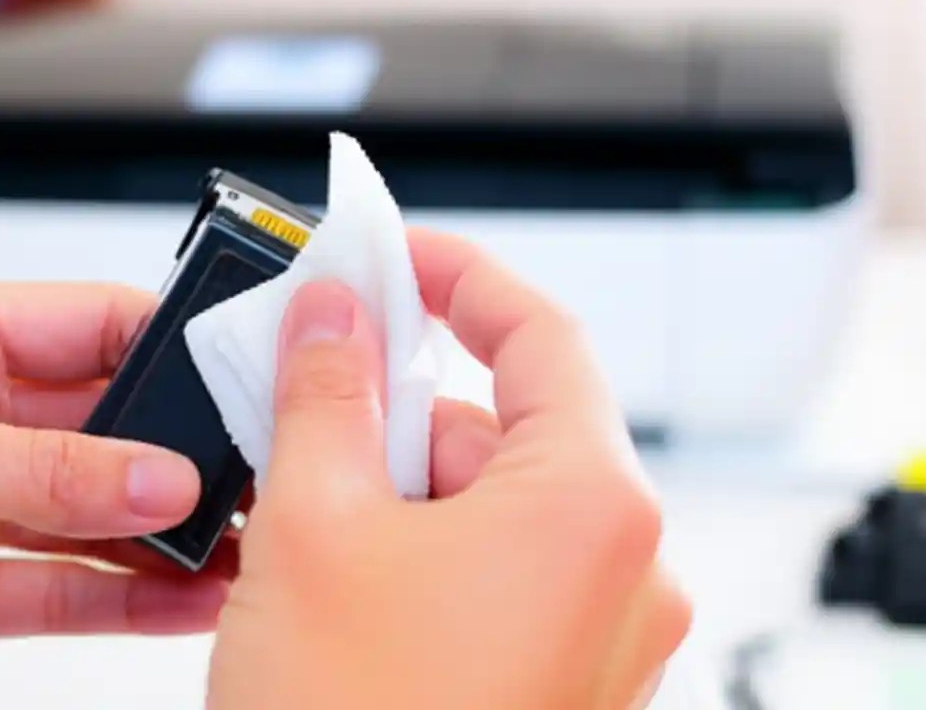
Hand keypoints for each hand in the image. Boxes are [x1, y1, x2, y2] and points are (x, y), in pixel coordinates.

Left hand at [0, 281, 231, 709]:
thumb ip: (45, 472)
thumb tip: (164, 477)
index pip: (89, 324)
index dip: (171, 347)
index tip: (246, 378)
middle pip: (104, 425)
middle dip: (180, 454)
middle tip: (260, 479)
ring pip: (91, 515)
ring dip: (163, 537)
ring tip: (243, 552)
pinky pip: (58, 587)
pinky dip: (122, 599)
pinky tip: (185, 602)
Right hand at [208, 230, 689, 708]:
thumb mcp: (316, 524)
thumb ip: (327, 393)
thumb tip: (331, 315)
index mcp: (591, 507)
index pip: (541, 336)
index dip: (462, 278)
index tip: (398, 257)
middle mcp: (621, 568)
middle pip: (507, 426)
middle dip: (402, 405)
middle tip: (310, 394)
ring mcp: (595, 630)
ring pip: (491, 503)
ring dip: (399, 484)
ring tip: (305, 511)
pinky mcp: (555, 672)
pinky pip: (493, 569)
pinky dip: (420, 544)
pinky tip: (340, 566)